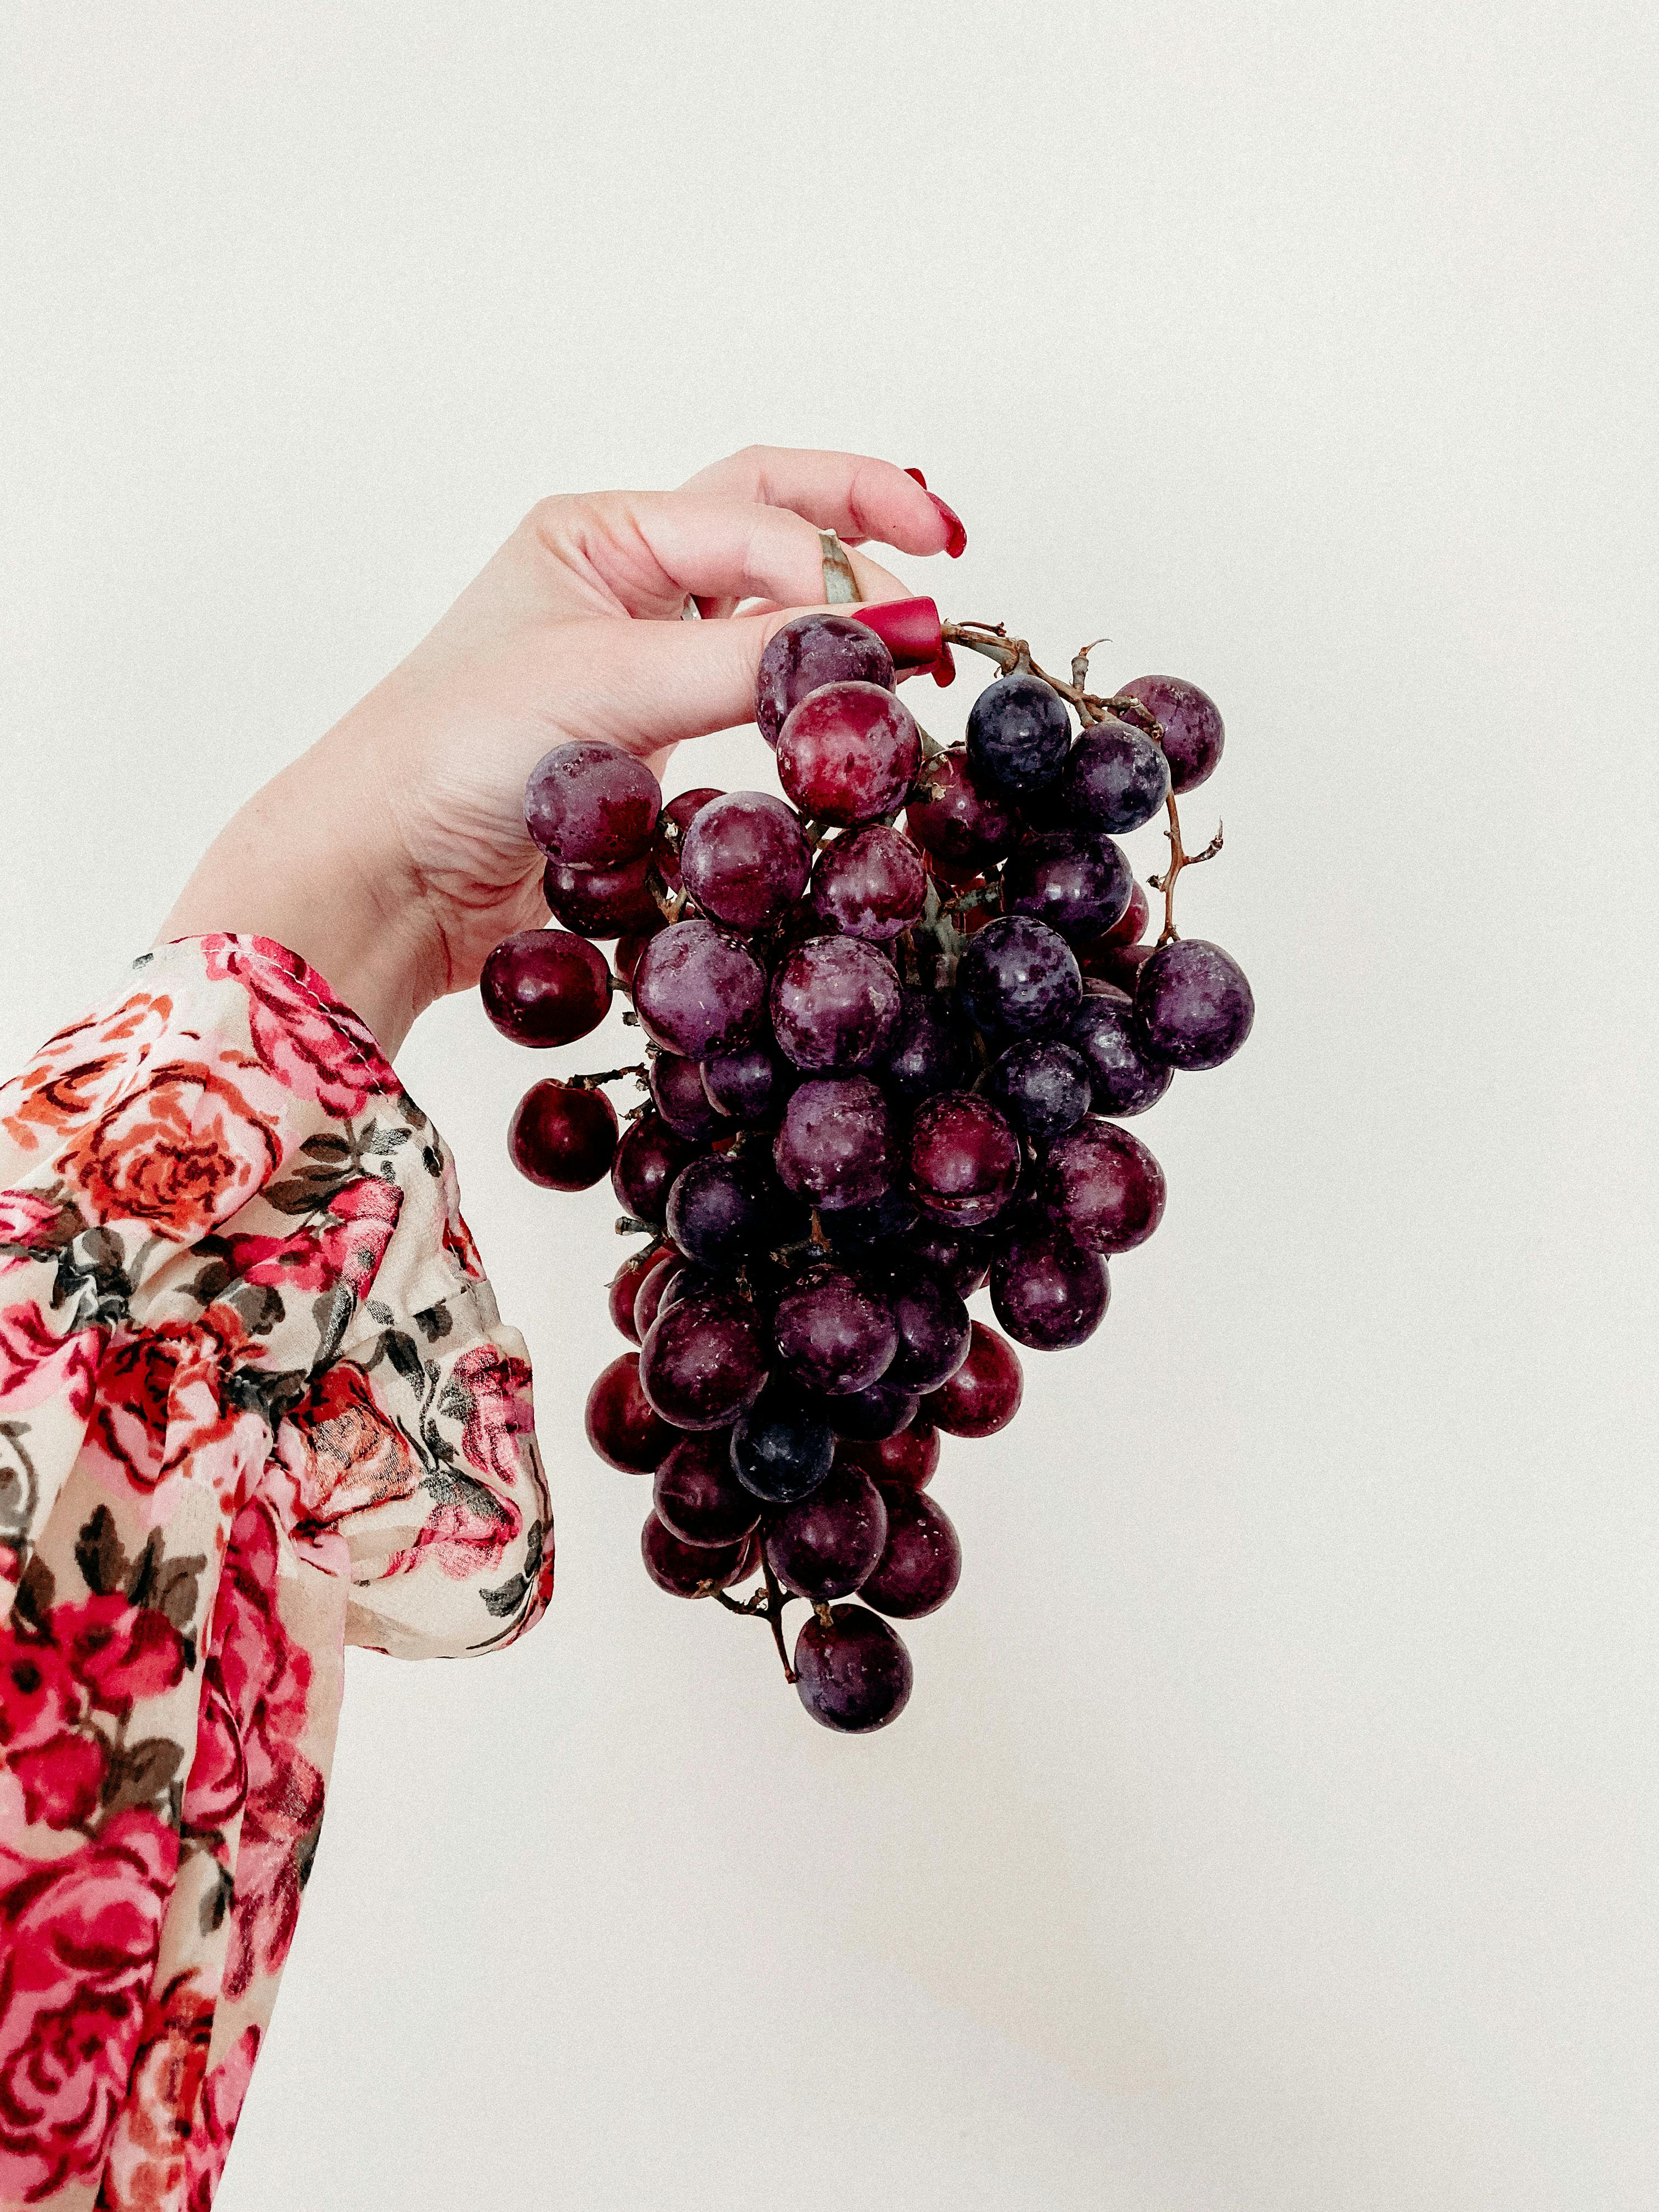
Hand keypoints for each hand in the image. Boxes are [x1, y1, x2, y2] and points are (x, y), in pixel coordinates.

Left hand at [158, 447, 964, 1055]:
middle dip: (863, 526)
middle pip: (771, 522)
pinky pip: (748, 704)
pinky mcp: (649, 750)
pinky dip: (806, 701)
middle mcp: (620, 587)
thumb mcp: (609, 680)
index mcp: (597, 533)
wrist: (384, 878)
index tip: (909, 628)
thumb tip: (893, 630)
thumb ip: (756, 656)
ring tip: (913, 648)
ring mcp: (638, 670)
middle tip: (949, 553)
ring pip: (768, 618)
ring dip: (842, 618)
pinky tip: (845, 718)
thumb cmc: (450, 753)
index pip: (755, 512)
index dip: (843, 561)